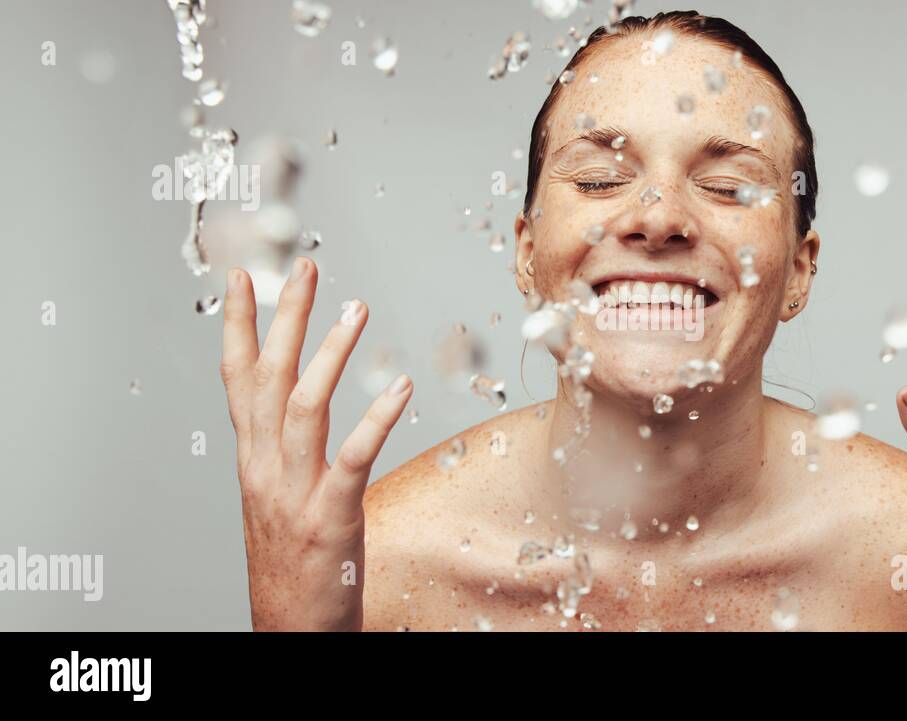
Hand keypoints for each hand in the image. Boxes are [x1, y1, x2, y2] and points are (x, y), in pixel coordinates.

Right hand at [220, 257, 411, 630]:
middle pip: (267, 378)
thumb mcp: (276, 499)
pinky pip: (352, 459)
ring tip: (356, 307)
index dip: (237, 326)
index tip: (242, 278)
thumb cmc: (292, 566)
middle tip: (305, 267)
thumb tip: (294, 411)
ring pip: (303, 407)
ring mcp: (294, 492)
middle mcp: (265, 469)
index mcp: (252, 462)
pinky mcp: (328, 516)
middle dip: (285, 318)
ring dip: (330, 353)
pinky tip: (399, 387)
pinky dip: (375, 420)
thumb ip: (283, 453)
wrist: (291, 629)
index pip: (237, 381)